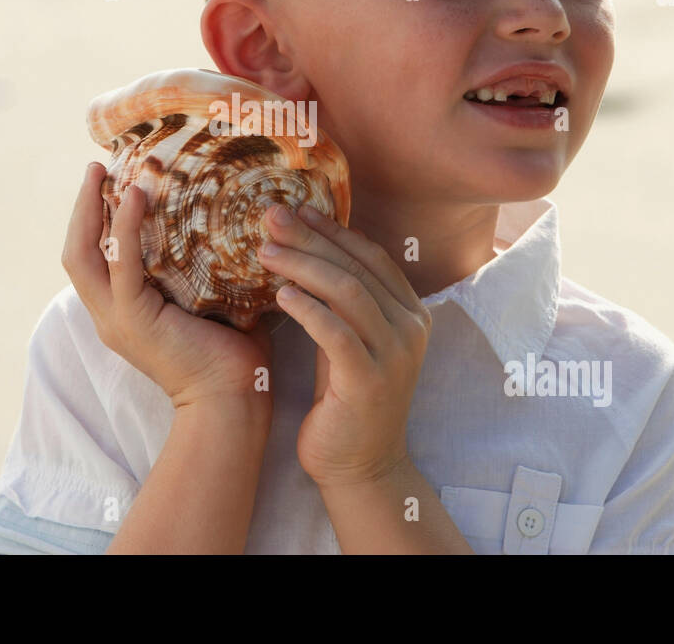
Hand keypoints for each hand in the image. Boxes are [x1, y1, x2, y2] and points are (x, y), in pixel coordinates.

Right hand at [62, 162, 273, 411]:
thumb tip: (232, 220)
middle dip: (82, 206)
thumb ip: (206, 265)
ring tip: (103, 171)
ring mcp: (116, 319)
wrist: (234, 400)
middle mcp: (109, 315)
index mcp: (123, 311)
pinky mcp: (133, 320)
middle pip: (75, 251)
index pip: (93, 256)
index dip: (93, 218)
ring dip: (90, 208)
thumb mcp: (212, 299)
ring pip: (83, 255)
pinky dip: (123, 228)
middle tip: (97, 166)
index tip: (108, 180)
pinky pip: (121, 265)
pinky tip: (133, 196)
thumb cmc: (235, 353)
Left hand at [256, 203, 431, 487]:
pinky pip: (336, 333)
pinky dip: (308, 309)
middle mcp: (410, 327)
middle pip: (356, 267)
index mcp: (410, 312)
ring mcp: (394, 354)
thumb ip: (340, 300)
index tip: (296, 208)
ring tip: (264, 251)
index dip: (333, 229)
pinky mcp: (369, 380)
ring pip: (348, 292)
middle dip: (310, 237)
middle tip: (270, 216)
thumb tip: (302, 247)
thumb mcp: (348, 339)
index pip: (371, 255)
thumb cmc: (346, 398)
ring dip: (302, 266)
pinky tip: (280, 295)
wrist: (360, 466)